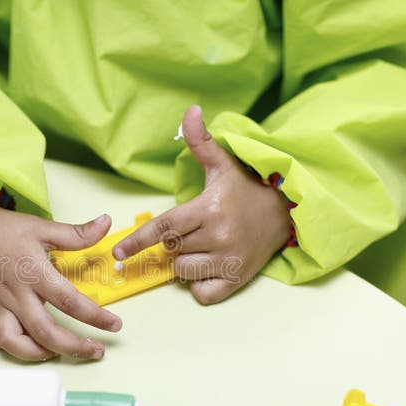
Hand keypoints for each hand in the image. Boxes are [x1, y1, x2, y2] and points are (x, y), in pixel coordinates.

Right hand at [0, 206, 122, 360]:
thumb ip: (77, 233)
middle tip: (96, 351)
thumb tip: (107, 223)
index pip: (68, 300)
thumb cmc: (4, 229)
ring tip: (58, 352)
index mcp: (33, 272)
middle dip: (73, 347)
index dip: (95, 316)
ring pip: (12, 341)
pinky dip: (4, 347)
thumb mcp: (42, 227)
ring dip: (37, 354)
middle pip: (44, 331)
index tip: (115, 325)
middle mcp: (15, 293)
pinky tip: (24, 345)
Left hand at [113, 105, 290, 303]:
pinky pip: (202, 292)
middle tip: (194, 228)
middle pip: (171, 249)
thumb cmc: (246, 189)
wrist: (286, 213)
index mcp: (209, 209)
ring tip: (203, 245)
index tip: (119, 252)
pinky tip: (209, 266)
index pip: (164, 228)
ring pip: (183, 271)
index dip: (137, 241)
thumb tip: (190, 111)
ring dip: (185, 262)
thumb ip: (201, 141)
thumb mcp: (222, 164)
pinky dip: (200, 284)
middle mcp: (219, 236)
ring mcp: (229, 260)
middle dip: (174, 241)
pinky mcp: (237, 279)